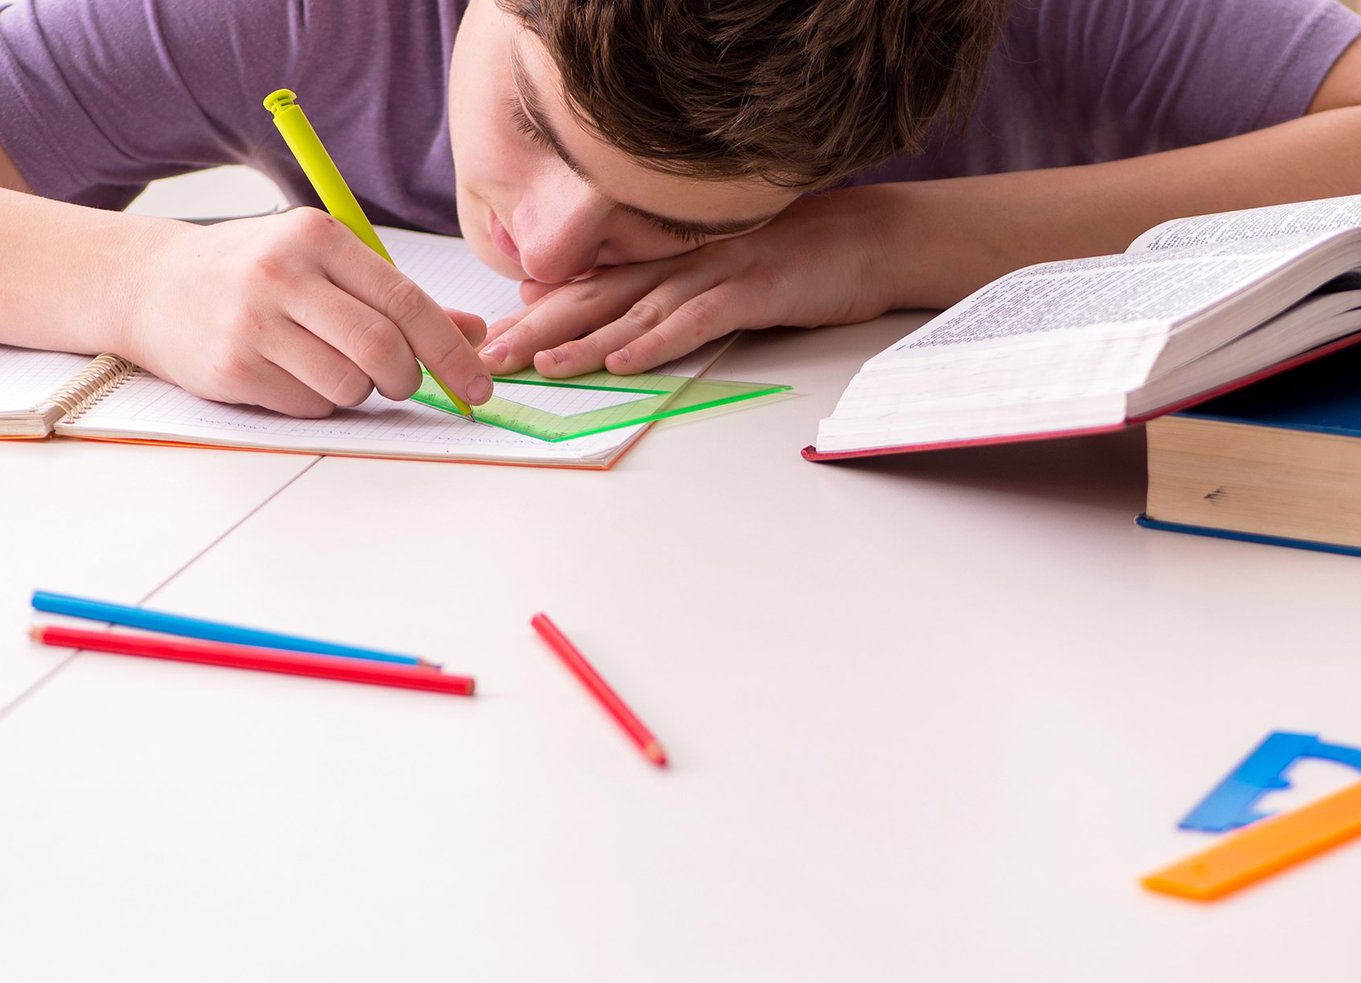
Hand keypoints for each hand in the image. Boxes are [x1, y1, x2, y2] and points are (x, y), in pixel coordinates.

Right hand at [119, 209, 492, 417]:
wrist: (149, 284)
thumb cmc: (252, 271)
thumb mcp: (324, 263)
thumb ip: (396, 296)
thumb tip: (473, 333)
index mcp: (317, 237)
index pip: (405, 301)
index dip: (450, 349)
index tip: (479, 381)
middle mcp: (283, 276)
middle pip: (382, 349)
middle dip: (408, 378)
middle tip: (403, 381)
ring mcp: (253, 324)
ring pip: (348, 385)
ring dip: (359, 390)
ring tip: (331, 365)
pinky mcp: (232, 368)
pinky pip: (309, 405)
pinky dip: (318, 401)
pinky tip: (291, 373)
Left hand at [476, 188, 899, 376]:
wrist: (872, 239)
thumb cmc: (798, 261)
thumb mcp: (721, 274)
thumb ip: (665, 292)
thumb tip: (604, 318)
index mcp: (670, 258)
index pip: (589, 285)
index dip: (535, 312)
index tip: (489, 337)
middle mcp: (682, 261)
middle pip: (596, 295)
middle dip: (537, 327)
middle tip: (489, 356)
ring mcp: (717, 272)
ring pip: (636, 309)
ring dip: (585, 339)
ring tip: (539, 365)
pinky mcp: (754, 290)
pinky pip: (697, 320)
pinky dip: (657, 341)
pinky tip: (624, 360)